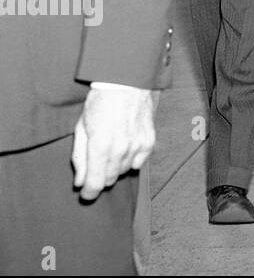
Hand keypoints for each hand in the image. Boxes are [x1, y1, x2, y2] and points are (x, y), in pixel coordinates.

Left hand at [72, 85, 155, 200]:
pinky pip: (139, 163)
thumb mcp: (82, 128)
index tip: (85, 194)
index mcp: (100, 147)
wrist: (126, 83)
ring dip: (114, 167)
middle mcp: (120, 150)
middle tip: (95, 163)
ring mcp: (137, 146)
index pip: (95, 183)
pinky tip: (125, 148)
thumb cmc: (100, 103)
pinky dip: (131, 160)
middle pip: (109, 180)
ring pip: (123, 171)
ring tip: (110, 149)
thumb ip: (80, 158)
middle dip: (99, 177)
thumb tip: (80, 181)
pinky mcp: (149, 141)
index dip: (88, 193)